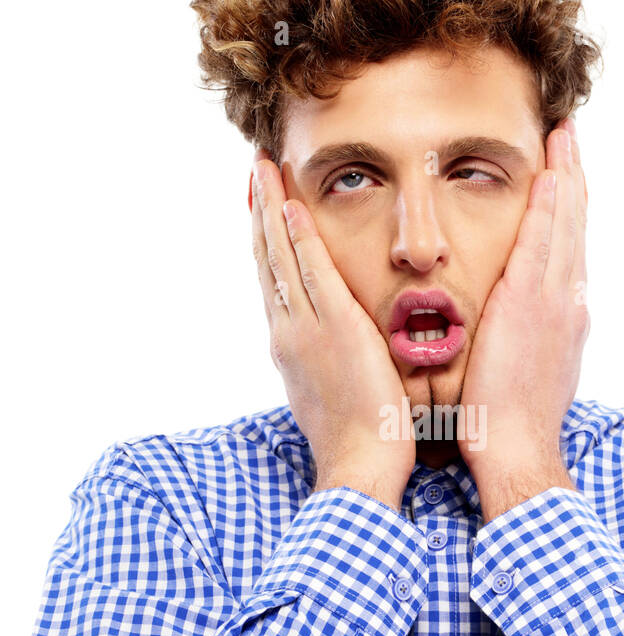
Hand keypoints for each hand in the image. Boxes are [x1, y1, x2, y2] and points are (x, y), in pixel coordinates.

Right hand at [251, 150, 416, 507]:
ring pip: (280, 256)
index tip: (261, 207)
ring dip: (271, 209)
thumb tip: (340, 351)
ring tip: (262, 169)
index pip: (273, 281)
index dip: (264, 241)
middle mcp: (287, 332)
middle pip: (266, 259)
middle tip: (253, 170)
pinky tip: (292, 205)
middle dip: (259, 212)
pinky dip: (299, 237)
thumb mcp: (334, 395)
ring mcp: (305, 328)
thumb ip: (332, 364)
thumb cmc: (358, 442)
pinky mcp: (333, 328)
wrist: (358, 466)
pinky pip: (312, 271)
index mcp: (289, 347)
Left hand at [457, 118, 588, 477]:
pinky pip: (542, 245)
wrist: (517, 450)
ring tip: (563, 135)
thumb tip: (516, 325)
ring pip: (565, 225)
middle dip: (573, 177)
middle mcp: (568, 302)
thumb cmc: (509, 423)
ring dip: (565, 177)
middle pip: (574, 226)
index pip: (567, 248)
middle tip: (568, 134)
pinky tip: (548, 176)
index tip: (562, 173)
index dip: (567, 206)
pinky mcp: (529, 307)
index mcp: (564, 317)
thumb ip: (525, 339)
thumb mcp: (525, 372)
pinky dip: (550, 208)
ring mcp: (554, 303)